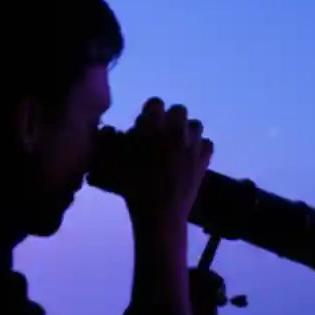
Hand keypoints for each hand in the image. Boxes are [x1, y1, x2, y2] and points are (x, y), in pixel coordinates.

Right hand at [122, 97, 213, 229]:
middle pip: (178, 110)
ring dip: (186, 131)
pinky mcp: (205, 159)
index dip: (148, 114)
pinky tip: (189, 158)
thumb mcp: (112, 161)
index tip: (143, 126)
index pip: (155, 103)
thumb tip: (107, 129)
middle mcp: (176, 127)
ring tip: (176, 146)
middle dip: (170, 119)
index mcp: (154, 123)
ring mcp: (193, 142)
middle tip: (160, 136)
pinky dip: (199, 147)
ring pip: (195, 125)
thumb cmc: (131, 185)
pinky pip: (207, 143)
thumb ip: (110, 140)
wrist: (160, 211)